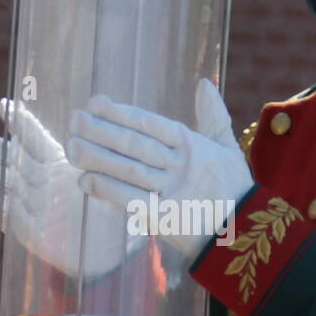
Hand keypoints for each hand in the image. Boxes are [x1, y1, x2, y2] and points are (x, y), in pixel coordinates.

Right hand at [0, 98, 139, 276]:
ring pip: (10, 186)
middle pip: (16, 161)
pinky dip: (4, 208)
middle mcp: (42, 182)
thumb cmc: (113, 214)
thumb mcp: (110, 184)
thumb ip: (103, 164)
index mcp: (59, 165)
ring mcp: (34, 206)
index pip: (36, 139)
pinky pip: (13, 217)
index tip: (6, 104)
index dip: (20, 123)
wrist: (110, 253)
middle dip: (0, 149)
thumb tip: (97, 130)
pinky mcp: (31, 231)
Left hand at [65, 79, 254, 261]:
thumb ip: (212, 116)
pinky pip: (132, 201)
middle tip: (74, 119)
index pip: (151, 123)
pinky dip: (108, 190)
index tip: (95, 102)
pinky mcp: (165, 219)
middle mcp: (180, 165)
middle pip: (135, 144)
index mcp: (192, 145)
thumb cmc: (234, 188)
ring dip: (98, 158)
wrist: (245, 233)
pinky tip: (85, 180)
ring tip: (71, 146)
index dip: (122, 112)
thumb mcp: (226, 147)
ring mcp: (172, 192)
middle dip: (102, 130)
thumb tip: (202, 83)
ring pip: (129, 169)